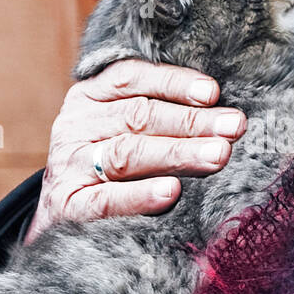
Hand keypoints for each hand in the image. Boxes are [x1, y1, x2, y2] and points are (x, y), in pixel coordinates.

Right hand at [25, 59, 246, 242]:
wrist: (59, 216)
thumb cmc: (108, 167)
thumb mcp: (122, 130)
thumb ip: (160, 117)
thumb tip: (223, 116)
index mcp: (90, 96)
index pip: (132, 78)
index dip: (174, 83)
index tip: (213, 93)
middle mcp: (75, 125)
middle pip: (138, 116)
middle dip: (191, 122)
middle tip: (233, 127)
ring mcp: (68, 165)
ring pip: (126, 154)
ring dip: (177, 153)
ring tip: (218, 155)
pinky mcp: (67, 205)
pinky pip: (106, 200)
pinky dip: (139, 196)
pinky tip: (171, 193)